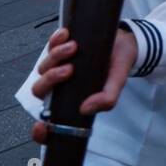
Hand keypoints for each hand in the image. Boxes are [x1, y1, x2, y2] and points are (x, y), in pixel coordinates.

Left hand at [29, 27, 136, 143]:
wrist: (125, 41)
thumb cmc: (118, 66)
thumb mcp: (118, 83)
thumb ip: (107, 98)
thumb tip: (85, 110)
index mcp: (72, 101)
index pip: (49, 122)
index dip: (41, 131)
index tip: (42, 126)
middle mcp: (61, 87)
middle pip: (40, 90)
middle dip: (50, 79)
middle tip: (69, 69)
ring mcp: (58, 67)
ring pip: (43, 67)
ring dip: (55, 56)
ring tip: (74, 47)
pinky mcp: (60, 48)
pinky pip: (49, 46)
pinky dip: (54, 40)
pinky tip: (66, 34)